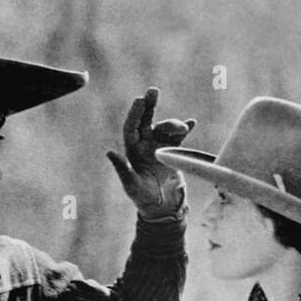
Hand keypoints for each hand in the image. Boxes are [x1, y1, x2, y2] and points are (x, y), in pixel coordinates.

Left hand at [107, 86, 193, 219]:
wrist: (163, 208)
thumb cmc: (144, 199)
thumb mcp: (131, 185)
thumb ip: (122, 169)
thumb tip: (109, 152)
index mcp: (132, 152)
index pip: (131, 128)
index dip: (135, 114)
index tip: (140, 100)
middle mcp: (144, 146)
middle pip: (146, 121)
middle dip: (149, 106)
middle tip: (153, 91)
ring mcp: (159, 148)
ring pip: (165, 128)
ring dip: (172, 124)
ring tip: (182, 128)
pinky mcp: (174, 153)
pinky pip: (179, 137)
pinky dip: (185, 129)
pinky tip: (192, 123)